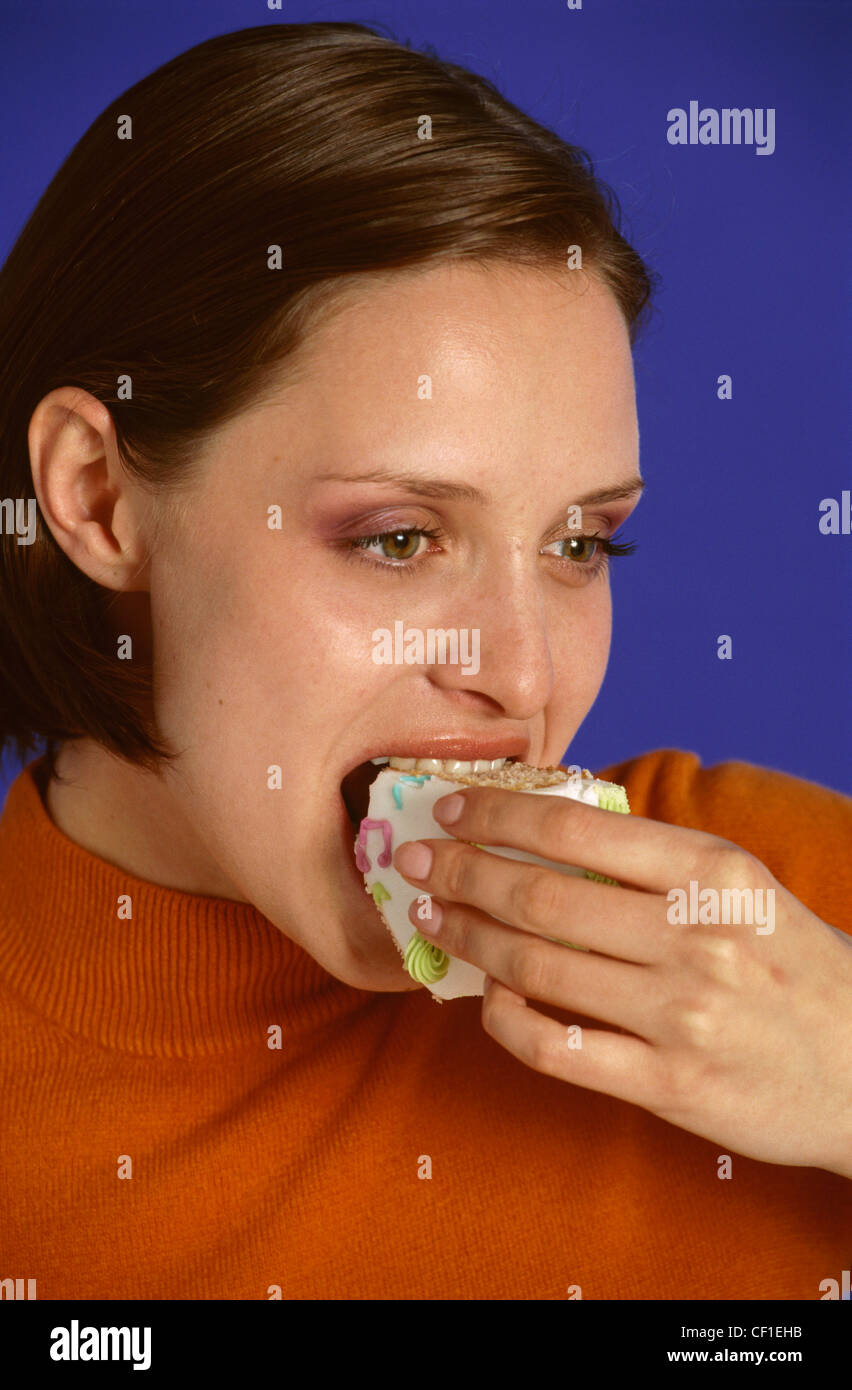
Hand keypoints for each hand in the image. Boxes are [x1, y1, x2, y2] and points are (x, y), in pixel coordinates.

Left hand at [392, 787, 851, 1177]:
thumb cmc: (791, 964)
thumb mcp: (743, 888)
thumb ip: (656, 859)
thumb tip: (544, 829)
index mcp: (714, 874)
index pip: (574, 830)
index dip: (496, 815)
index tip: (452, 807)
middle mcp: (695, 940)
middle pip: (540, 898)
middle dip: (461, 872)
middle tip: (417, 861)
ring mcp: (681, 1017)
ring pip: (534, 969)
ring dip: (467, 938)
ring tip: (434, 917)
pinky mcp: (669, 1086)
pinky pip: (555, 1047)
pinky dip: (503, 1019)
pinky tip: (486, 997)